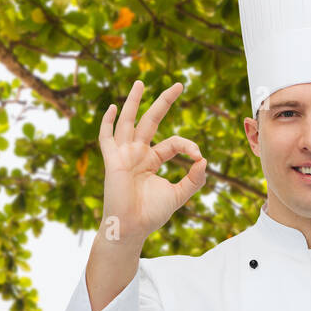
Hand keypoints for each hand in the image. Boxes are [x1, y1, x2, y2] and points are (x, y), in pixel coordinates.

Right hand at [98, 79, 206, 246]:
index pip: (173, 142)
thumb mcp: (178, 195)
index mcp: (152, 160)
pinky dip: (107, 123)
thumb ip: (194, 179)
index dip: (189, 146)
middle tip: (179, 84)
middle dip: (164, 102)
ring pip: (129, 122)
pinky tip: (111, 107)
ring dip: (134, 102)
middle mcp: (137, 153)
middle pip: (151, 120)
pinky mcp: (114, 161)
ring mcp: (124, 155)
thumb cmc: (151, 214)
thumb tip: (204, 160)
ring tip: (141, 82)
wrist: (131, 228)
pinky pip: (106, 138)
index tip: (199, 156)